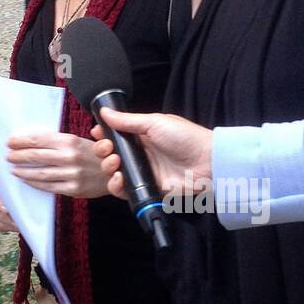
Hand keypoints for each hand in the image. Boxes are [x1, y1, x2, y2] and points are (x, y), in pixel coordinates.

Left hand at [6, 129, 108, 197]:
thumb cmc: (95, 155)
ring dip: (23, 171)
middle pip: (36, 156)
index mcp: (70, 141)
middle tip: (8, 155)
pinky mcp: (73, 189)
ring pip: (39, 173)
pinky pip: (48, 187)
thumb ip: (58, 140)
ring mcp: (71, 174)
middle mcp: (70, 157)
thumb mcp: (79, 141)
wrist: (116, 173)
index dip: (22, 140)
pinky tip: (27, 180)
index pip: (39, 139)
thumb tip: (32, 138)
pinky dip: (35, 184)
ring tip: (13, 169)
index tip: (10, 141)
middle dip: (18, 155)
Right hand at [91, 108, 213, 199]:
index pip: (116, 136)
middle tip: (107, 148)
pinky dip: (116, 186)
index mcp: (142, 136)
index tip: (97, 133)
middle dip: (103, 151)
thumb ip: (128, 120)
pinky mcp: (147, 189)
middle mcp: (141, 154)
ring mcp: (143, 172)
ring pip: (114, 173)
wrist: (206, 162)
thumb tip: (105, 112)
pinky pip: (125, 191)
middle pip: (111, 155)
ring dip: (107, 167)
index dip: (104, 136)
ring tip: (114, 162)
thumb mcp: (155, 122)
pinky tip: (118, 178)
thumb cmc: (185, 138)